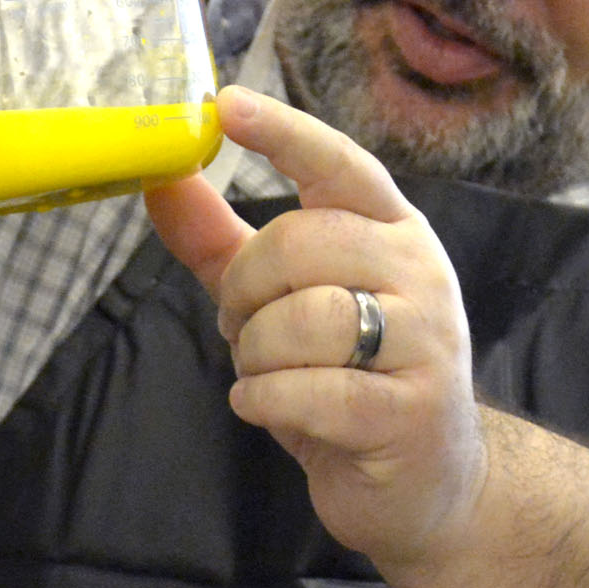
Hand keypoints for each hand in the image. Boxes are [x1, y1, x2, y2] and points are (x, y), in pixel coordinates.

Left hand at [144, 87, 487, 569]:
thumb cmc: (349, 377)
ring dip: (255, 352)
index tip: (226, 105)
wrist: (427, 481)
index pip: (340, 164)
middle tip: (237, 323)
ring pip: (307, 319)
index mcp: (392, 231)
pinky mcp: (410, 411)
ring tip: (262, 371)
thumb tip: (161, 178)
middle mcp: (421, 272)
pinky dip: (264, 400)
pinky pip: (310, 391)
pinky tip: (265, 406)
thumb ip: (225, 244)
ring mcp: (424, 342)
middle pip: (304, 243)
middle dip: (244, 288)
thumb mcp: (285, 303)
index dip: (284, 133)